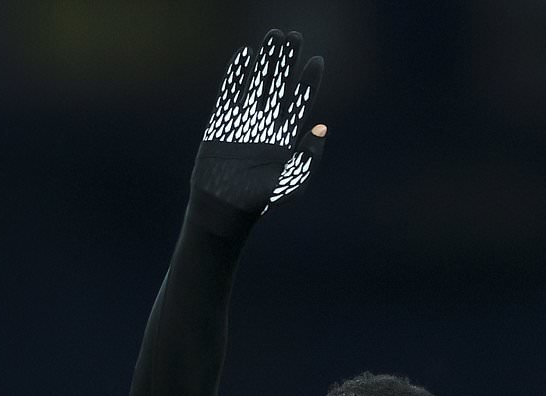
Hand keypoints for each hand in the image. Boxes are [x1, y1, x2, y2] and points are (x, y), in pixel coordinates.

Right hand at [193, 28, 326, 214]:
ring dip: (266, 60)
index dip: (309, 81)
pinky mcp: (222, 121)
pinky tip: (244, 55)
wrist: (225, 208)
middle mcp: (267, 124)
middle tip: (294, 36)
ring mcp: (244, 120)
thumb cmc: (260, 202)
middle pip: (280, 85)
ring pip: (257, 83)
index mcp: (286, 136)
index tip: (317, 61)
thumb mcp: (292, 182)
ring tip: (273, 36)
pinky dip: (236, 74)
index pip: (300, 102)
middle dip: (287, 61)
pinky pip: (230, 92)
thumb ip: (308, 157)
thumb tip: (323, 128)